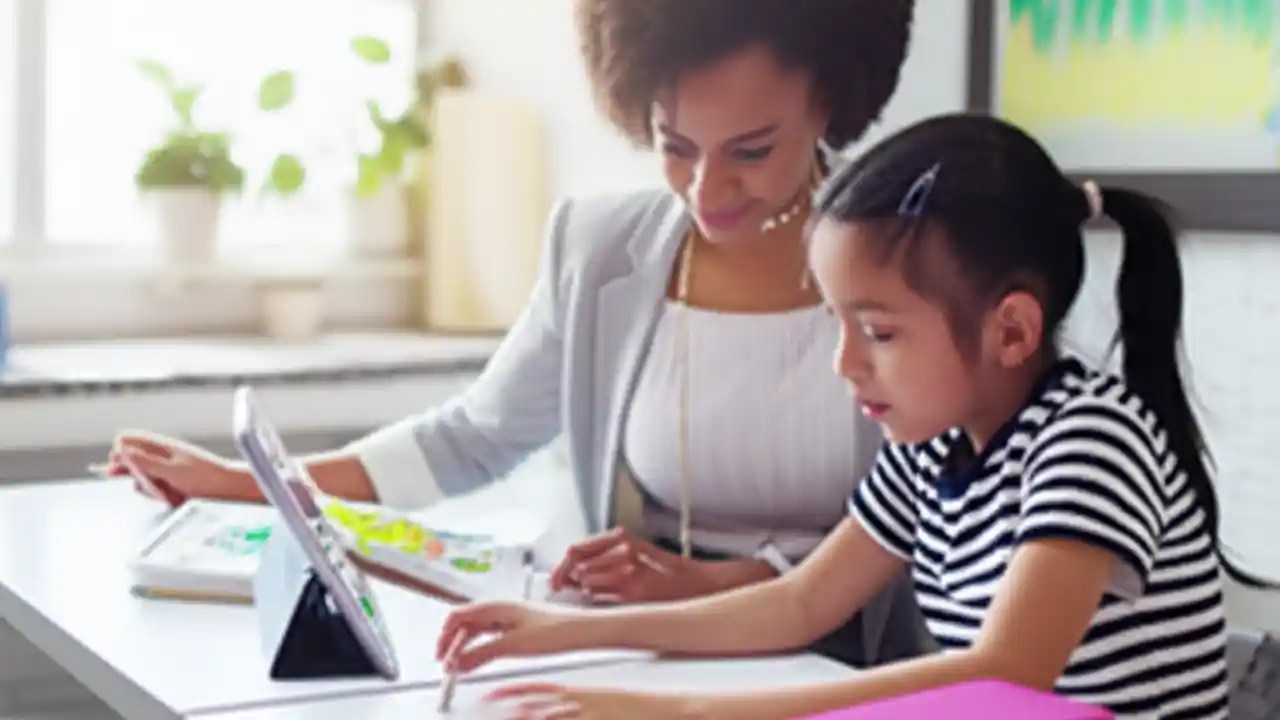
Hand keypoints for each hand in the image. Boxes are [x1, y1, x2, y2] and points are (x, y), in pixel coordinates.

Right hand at [103, 431, 248, 506]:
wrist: (229, 489)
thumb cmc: (205, 477)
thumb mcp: (172, 471)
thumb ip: (146, 463)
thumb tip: (122, 451)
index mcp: (161, 445)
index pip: (127, 439)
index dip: (119, 451)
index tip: (119, 465)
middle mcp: (160, 455)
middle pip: (131, 460)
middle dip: (130, 472)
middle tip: (137, 479)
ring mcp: (165, 470)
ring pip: (141, 478)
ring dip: (148, 487)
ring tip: (167, 493)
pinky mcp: (170, 484)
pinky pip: (153, 489)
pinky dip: (158, 494)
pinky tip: (171, 498)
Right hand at [437, 602, 605, 673]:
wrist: (582, 631)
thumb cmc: (554, 631)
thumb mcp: (514, 645)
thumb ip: (482, 653)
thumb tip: (457, 661)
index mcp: (496, 606)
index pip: (459, 615)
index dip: (446, 636)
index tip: (440, 656)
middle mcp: (500, 609)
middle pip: (466, 623)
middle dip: (453, 643)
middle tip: (447, 666)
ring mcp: (509, 618)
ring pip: (478, 631)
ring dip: (466, 648)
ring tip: (459, 667)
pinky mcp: (518, 628)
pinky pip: (491, 637)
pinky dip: (480, 649)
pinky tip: (477, 661)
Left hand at [482, 683, 690, 719]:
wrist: (674, 710)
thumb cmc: (640, 712)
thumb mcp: (605, 705)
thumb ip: (580, 708)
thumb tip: (557, 712)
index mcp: (584, 694)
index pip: (542, 688)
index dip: (514, 691)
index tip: (491, 693)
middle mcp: (586, 701)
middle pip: (540, 700)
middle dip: (510, 704)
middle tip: (484, 706)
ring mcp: (594, 713)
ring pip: (552, 712)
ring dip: (527, 714)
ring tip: (503, 714)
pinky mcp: (603, 718)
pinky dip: (555, 719)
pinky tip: (540, 718)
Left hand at [548, 527, 709, 603]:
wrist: (699, 584)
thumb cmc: (670, 569)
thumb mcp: (640, 549)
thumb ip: (609, 552)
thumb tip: (576, 565)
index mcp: (624, 538)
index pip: (577, 549)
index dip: (561, 565)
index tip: (555, 577)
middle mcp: (623, 553)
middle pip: (577, 567)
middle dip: (566, 579)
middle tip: (561, 587)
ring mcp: (627, 574)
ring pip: (586, 585)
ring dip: (584, 590)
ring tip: (591, 590)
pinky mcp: (633, 594)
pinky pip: (601, 599)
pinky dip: (597, 599)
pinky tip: (606, 597)